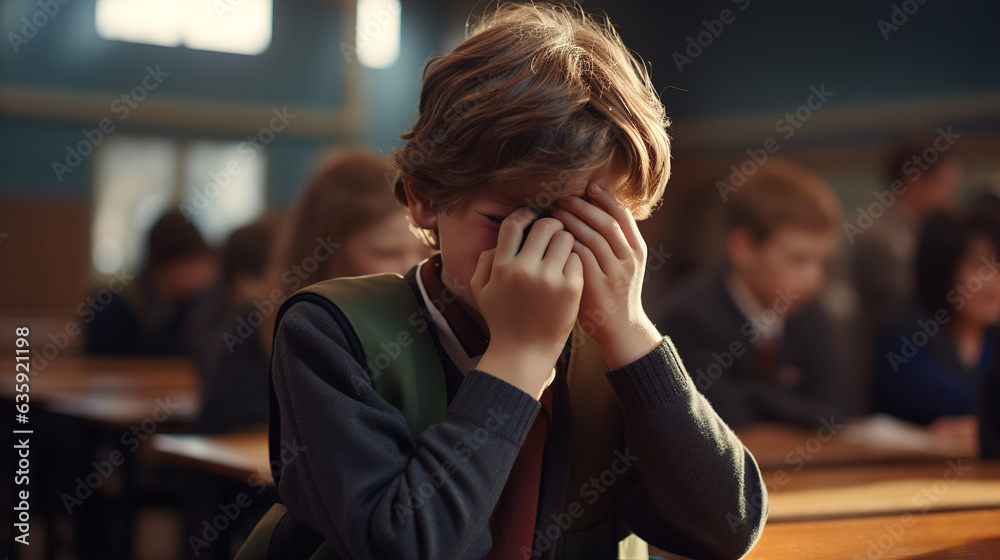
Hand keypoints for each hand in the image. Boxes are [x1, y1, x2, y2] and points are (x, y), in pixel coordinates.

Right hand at [471, 208, 583, 398]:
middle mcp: (524, 269)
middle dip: (552, 225)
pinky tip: (569, 271)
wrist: (523, 353)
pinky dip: (574, 261)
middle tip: (555, 232)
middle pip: (545, 226)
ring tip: (563, 251)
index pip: (513, 224)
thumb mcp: (481, 291)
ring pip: (565, 239)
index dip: (525, 215)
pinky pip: (577, 259)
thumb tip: (499, 240)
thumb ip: (484, 261)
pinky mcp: (570, 289)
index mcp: (501, 266)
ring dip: (566, 241)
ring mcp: (549, 279)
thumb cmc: (502, 320)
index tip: (533, 216)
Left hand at [551, 183, 661, 368]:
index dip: (606, 198)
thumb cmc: (615, 293)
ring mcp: (613, 274)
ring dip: (572, 221)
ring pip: (592, 238)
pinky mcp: (596, 287)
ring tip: (554, 212)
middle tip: (563, 197)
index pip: (623, 216)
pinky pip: (579, 258)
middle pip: (606, 223)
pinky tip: (553, 236)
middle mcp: (628, 260)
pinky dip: (566, 244)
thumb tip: (594, 209)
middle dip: (583, 206)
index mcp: (637, 251)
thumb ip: (613, 242)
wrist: (621, 330)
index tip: (589, 186)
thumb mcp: (624, 265)